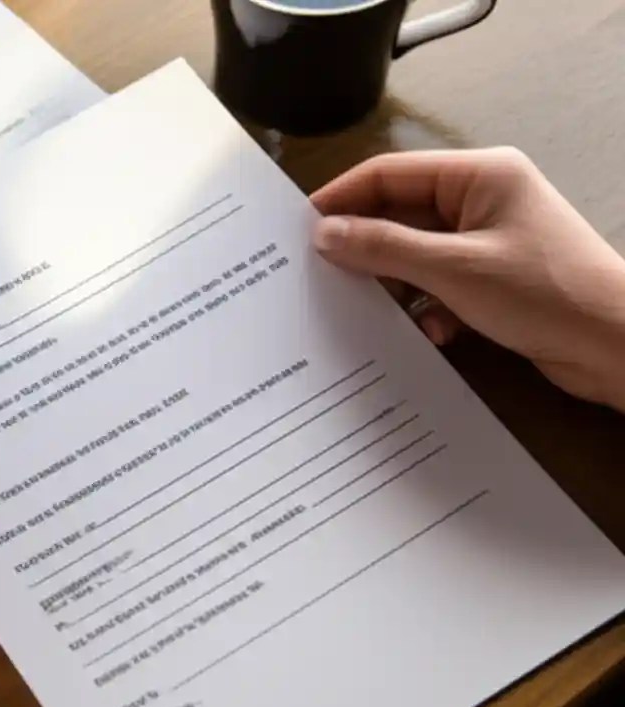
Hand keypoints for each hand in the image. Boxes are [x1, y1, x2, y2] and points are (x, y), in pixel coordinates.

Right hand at [311, 147, 624, 411]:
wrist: (620, 347)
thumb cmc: (543, 294)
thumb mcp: (454, 269)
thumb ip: (384, 248)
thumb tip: (325, 234)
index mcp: (479, 175)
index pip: (392, 174)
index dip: (342, 197)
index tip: (298, 228)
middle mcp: (483, 199)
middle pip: (401, 214)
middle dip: (364, 246)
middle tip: (316, 273)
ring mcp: (490, 240)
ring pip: (417, 254)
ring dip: (395, 283)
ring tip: (362, 309)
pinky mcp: (496, 279)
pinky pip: (440, 284)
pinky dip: (426, 307)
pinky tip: (425, 332)